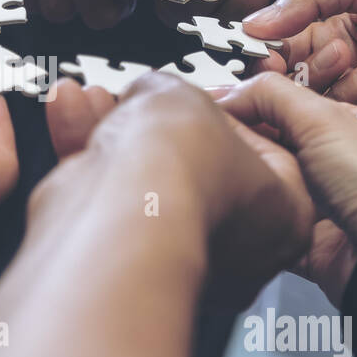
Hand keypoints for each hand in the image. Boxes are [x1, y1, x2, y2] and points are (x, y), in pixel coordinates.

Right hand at [37, 73, 313, 306]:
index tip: (204, 94)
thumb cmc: (192, 172)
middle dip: (159, 124)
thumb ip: (190, 94)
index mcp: (286, 217)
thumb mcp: (212, 97)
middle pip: (195, 167)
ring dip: (114, 132)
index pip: (263, 152)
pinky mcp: (123, 263)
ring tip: (95, 96)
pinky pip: (106, 196)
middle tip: (142, 96)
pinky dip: (85, 152)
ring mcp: (177, 260)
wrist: (127, 212)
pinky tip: (69, 113)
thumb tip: (163, 94)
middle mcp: (238, 251)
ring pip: (143, 181)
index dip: (228, 112)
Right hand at [219, 72, 356, 302]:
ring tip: (232, 170)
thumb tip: (231, 91)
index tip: (223, 103)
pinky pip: (271, 222)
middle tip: (220, 134)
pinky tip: (241, 207)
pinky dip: (255, 216)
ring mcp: (330, 204)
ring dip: (254, 176)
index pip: (296, 103)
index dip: (257, 101)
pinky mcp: (312, 241)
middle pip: (280, 142)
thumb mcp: (326, 121)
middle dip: (252, 138)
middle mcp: (346, 164)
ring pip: (272, 181)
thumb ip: (274, 95)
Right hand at [244, 0, 356, 151]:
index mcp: (332, 25)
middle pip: (284, 75)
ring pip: (305, 104)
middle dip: (278, 66)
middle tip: (277, 60)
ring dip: (314, 81)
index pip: (279, 37)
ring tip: (339, 58)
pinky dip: (339, 110)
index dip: (261, 41)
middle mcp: (337, 65)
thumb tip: (252, 22)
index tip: (247, 41)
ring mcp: (355, 101)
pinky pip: (338, 129)